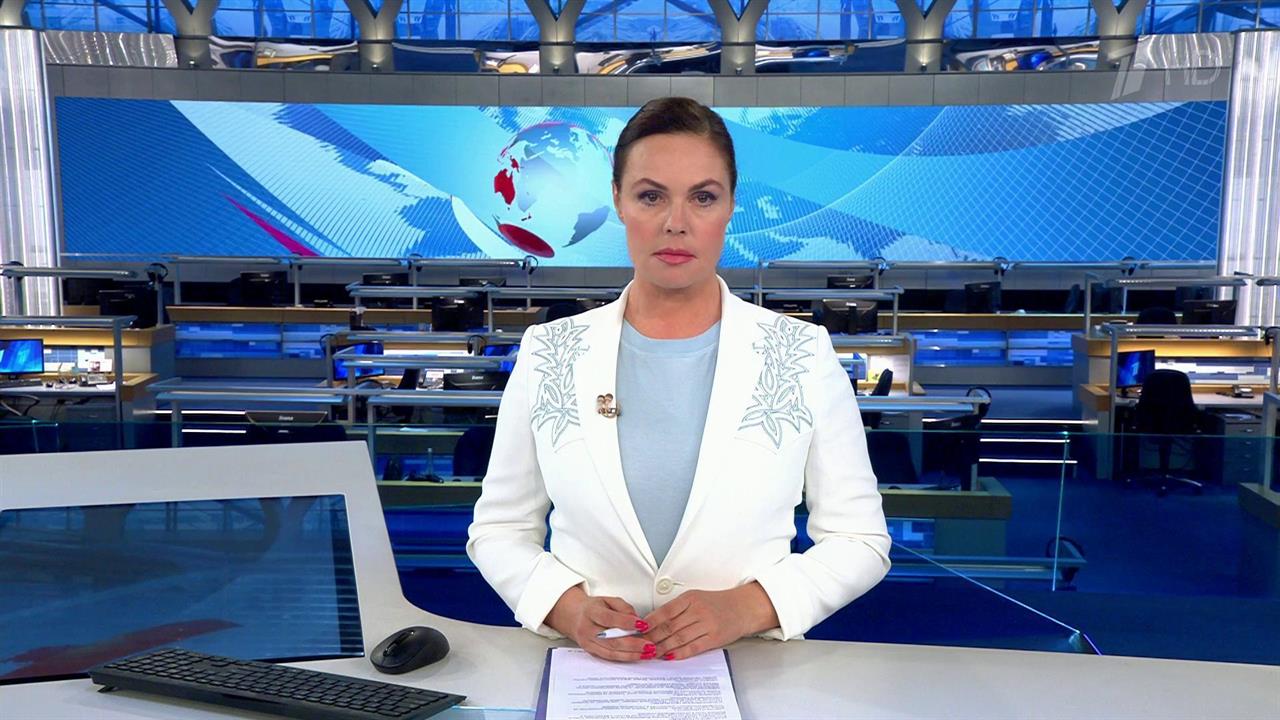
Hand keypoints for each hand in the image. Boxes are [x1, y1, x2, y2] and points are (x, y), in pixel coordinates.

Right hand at [545, 585, 656, 661]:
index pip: (609, 618)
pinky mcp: (591, 652)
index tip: (643, 625)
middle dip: (633, 644)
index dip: (626, 622)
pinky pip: (609, 657)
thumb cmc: (593, 608)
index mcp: (591, 612)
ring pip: (611, 652)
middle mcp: (587, 629)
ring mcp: (588, 643)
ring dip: (631, 654)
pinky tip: (637, 656)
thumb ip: (623, 607)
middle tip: (649, 644)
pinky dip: (625, 658)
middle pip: (611, 640)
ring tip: (647, 653)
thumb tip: (636, 619)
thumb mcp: (608, 600)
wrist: (574, 616)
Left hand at [642, 583, 778, 660]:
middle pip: (669, 626)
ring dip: (662, 647)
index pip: (664, 611)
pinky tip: (670, 656)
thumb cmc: (717, 603)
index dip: (649, 623)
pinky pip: (693, 647)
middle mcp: (698, 610)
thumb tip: (653, 621)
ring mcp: (707, 624)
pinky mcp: (714, 638)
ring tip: (651, 653)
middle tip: (640, 645)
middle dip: (652, 637)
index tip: (638, 630)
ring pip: (678, 638)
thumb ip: (677, 608)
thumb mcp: (696, 598)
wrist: (743, 608)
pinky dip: (679, 653)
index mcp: (690, 598)